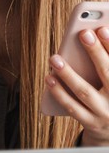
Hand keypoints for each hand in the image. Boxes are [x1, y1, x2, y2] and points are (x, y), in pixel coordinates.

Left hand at [45, 27, 108, 145]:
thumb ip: (106, 65)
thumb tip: (95, 36)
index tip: (102, 29)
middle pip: (108, 73)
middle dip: (96, 52)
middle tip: (83, 33)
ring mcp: (105, 113)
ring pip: (85, 91)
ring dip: (68, 73)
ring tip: (55, 58)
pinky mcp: (91, 124)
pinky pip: (72, 107)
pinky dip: (59, 92)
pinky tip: (49, 79)